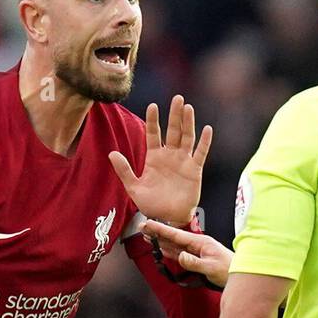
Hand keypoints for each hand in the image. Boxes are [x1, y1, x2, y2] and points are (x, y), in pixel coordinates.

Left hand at [109, 95, 212, 226]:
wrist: (167, 218)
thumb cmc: (151, 204)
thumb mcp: (134, 188)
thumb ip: (124, 170)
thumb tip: (111, 153)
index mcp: (154, 157)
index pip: (154, 134)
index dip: (154, 120)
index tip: (153, 106)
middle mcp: (169, 155)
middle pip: (173, 130)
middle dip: (174, 115)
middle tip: (177, 98)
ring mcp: (183, 161)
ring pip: (187, 137)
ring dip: (188, 123)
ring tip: (188, 108)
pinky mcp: (194, 170)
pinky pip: (200, 153)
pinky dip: (204, 142)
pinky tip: (207, 129)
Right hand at [141, 219, 232, 286]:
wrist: (240, 274)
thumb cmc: (229, 270)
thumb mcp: (211, 267)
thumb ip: (195, 263)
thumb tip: (180, 257)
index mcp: (201, 242)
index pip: (177, 235)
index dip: (161, 230)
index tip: (149, 224)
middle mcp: (197, 244)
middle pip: (173, 237)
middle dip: (157, 232)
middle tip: (142, 227)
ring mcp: (196, 251)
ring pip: (174, 245)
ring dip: (161, 241)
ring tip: (147, 237)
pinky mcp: (196, 259)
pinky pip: (179, 253)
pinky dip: (169, 251)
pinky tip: (161, 249)